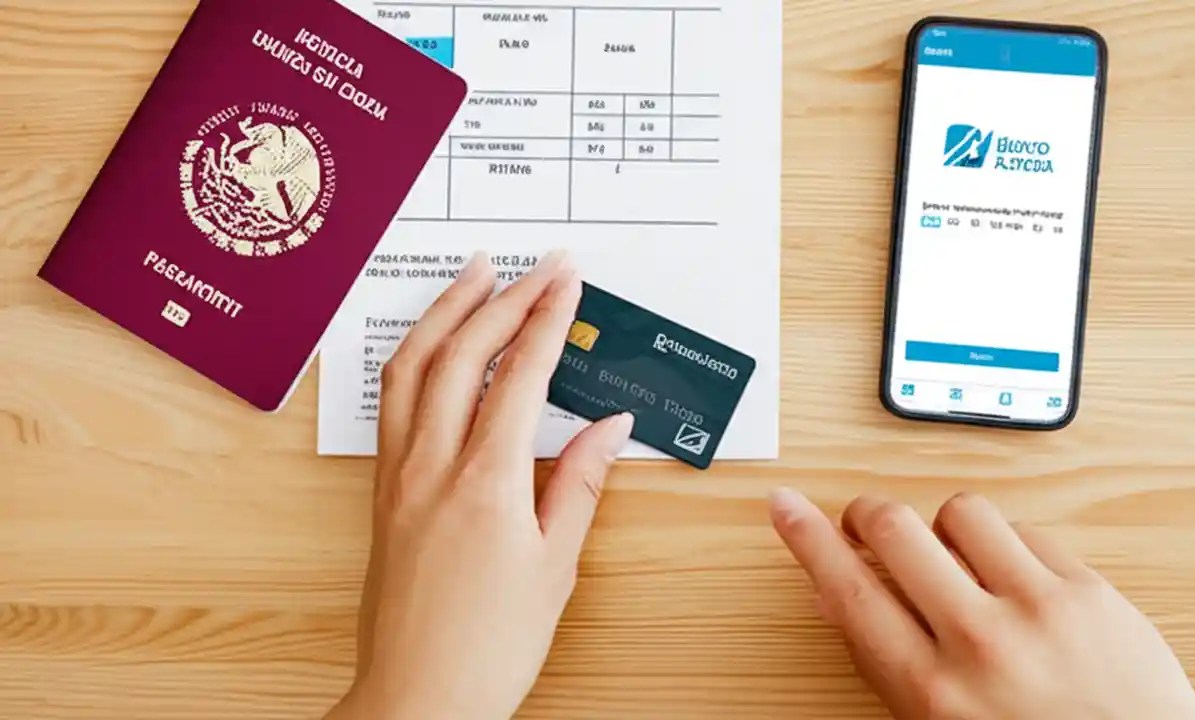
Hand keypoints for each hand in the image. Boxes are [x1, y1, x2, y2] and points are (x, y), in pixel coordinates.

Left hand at [327, 251, 633, 719]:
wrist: (417, 698)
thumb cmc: (487, 647)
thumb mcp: (555, 567)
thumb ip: (582, 485)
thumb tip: (609, 429)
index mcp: (486, 484)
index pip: (519, 375)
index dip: (546, 318)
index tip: (565, 281)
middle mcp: (432, 467)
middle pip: (461, 354)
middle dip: (503, 297)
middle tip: (535, 266)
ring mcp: (398, 475)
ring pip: (411, 367)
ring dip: (445, 313)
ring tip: (473, 277)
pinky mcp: (382, 491)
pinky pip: (392, 401)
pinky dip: (415, 356)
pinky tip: (431, 345)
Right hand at [770, 490, 1194, 719]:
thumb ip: (884, 665)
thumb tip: (833, 598)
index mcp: (934, 691)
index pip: (849, 590)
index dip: (807, 539)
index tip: (787, 507)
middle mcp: (984, 643)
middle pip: (898, 529)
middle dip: (872, 515)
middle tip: (869, 522)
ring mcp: (1042, 610)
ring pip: (963, 512)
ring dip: (945, 527)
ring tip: (951, 554)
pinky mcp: (1091, 592)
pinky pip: (1029, 531)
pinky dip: (1008, 545)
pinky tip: (1010, 575)